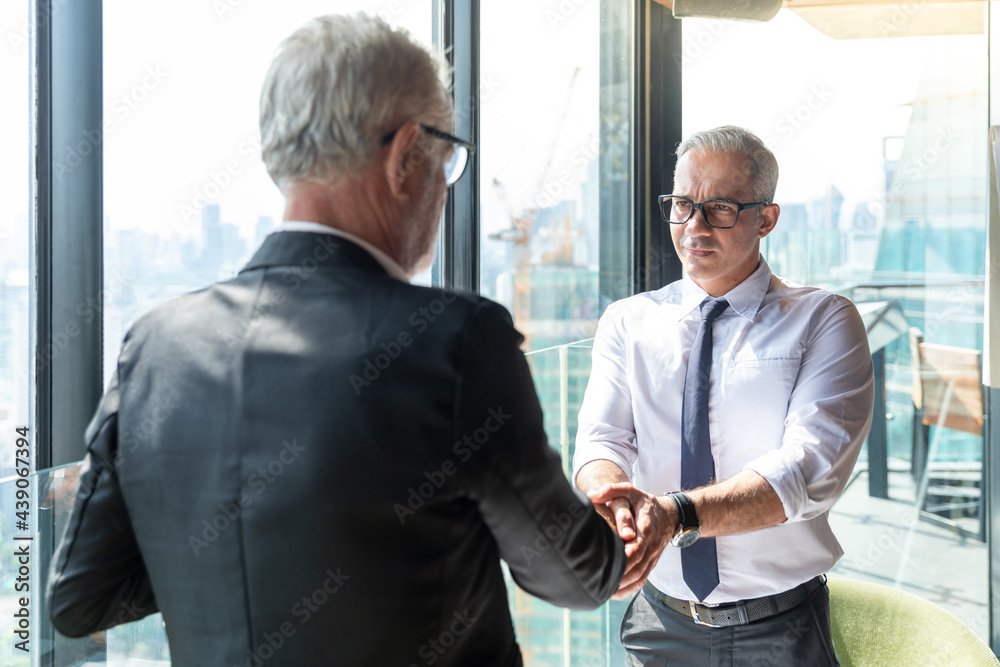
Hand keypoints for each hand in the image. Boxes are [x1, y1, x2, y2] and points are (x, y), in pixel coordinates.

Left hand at [589, 483, 675, 598]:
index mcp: (646, 529)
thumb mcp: (631, 491)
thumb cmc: (645, 503)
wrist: (671, 515)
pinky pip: (642, 581)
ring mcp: (652, 557)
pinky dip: (629, 589)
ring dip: (622, 586)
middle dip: (618, 578)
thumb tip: (593, 494)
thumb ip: (613, 490)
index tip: (605, 565)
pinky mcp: (651, 564)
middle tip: (597, 582)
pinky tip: (614, 592)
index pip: (636, 550)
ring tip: (602, 590)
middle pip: (636, 568)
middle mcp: (651, 546)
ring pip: (639, 578)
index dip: (622, 560)